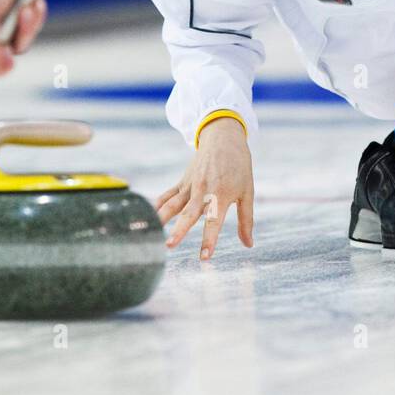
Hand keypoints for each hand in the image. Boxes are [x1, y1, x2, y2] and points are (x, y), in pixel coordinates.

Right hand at [156, 117, 254, 259]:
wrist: (224, 138)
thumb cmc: (239, 167)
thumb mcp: (247, 192)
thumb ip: (246, 220)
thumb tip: (248, 244)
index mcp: (221, 195)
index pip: (214, 222)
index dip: (209, 240)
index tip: (204, 256)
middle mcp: (203, 191)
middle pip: (189, 214)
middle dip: (179, 230)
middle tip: (168, 245)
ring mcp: (190, 186)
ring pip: (173, 205)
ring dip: (162, 219)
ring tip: (150, 231)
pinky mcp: (183, 182)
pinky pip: (168, 195)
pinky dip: (157, 205)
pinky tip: (145, 216)